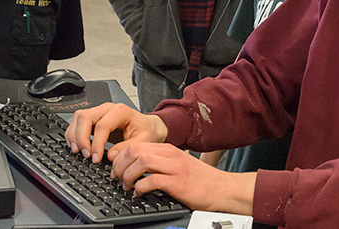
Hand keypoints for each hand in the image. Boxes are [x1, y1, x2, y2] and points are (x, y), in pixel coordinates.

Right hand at [65, 102, 167, 162]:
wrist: (147, 126)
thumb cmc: (145, 131)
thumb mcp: (144, 141)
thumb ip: (127, 148)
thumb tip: (110, 156)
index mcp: (121, 111)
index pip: (102, 125)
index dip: (96, 144)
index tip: (96, 159)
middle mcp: (107, 108)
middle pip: (85, 117)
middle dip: (82, 138)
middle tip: (86, 155)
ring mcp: (99, 112)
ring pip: (78, 118)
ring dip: (74, 136)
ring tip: (78, 152)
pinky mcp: (93, 118)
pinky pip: (77, 122)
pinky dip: (73, 134)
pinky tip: (76, 146)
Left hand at [111, 142, 256, 213]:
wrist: (222, 188)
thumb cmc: (200, 180)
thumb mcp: (178, 164)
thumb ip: (159, 162)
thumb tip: (135, 167)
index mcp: (168, 149)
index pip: (136, 144)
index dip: (121, 156)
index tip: (116, 168)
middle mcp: (170, 155)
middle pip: (135, 150)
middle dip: (120, 164)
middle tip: (117, 177)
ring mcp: (174, 167)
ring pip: (141, 162)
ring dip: (128, 175)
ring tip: (127, 186)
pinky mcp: (177, 182)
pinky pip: (151, 181)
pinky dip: (140, 188)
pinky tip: (139, 194)